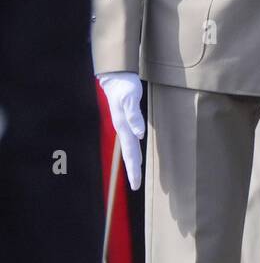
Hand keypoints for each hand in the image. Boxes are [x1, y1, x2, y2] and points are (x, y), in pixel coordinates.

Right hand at [97, 71, 144, 189]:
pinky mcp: (128, 120)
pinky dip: (135, 151)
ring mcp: (125, 125)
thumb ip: (134, 116)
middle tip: (135, 186)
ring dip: (134, 163)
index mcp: (124, 127)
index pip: (130, 152)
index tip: (135, 184)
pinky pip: (132, 139)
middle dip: (133, 171)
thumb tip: (139, 134)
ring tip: (136, 176)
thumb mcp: (130, 98)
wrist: (117, 75)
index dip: (133, 168)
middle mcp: (124, 128)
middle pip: (129, 154)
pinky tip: (138, 155)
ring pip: (130, 148)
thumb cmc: (124, 85)